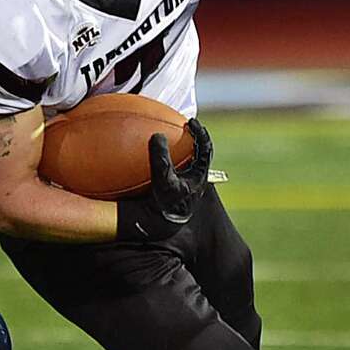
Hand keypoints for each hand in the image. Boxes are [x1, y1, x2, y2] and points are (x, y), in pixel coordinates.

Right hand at [117, 119, 212, 240]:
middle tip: (182, 126)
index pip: (205, 149)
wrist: (156, 226)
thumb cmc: (164, 205)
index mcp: (198, 175)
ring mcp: (180, 183)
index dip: (201, 133)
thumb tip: (158, 135)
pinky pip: (165, 168)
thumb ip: (160, 159)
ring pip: (183, 161)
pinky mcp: (168, 188)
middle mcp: (192, 178)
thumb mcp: (164, 181)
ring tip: (167, 135)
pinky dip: (158, 158)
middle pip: (196, 153)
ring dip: (177, 148)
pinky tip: (143, 153)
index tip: (191, 122)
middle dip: (191, 139)